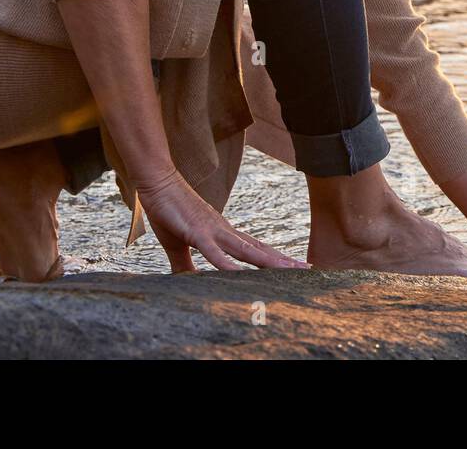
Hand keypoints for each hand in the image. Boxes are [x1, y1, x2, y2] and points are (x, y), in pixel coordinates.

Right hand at [136, 168, 310, 272]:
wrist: (157, 181)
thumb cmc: (168, 211)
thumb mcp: (177, 245)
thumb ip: (185, 266)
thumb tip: (188, 284)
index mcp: (223, 235)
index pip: (254, 250)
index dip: (275, 259)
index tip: (295, 266)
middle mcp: (224, 232)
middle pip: (259, 250)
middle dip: (283, 261)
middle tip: (309, 268)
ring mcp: (212, 231)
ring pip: (246, 250)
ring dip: (268, 261)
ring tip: (290, 271)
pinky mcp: (196, 232)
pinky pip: (213, 252)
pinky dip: (227, 264)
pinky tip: (239, 274)